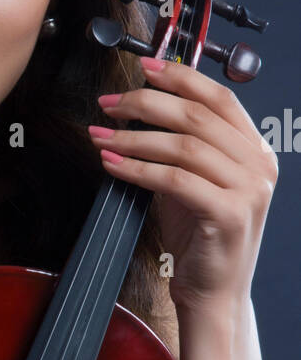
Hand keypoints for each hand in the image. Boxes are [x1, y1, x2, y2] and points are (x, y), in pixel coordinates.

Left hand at [87, 55, 278, 312]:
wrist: (214, 291)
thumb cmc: (202, 237)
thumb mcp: (194, 182)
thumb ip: (181, 147)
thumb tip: (140, 110)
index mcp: (254, 149)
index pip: (219, 97)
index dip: (180, 77)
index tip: (144, 68)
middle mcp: (258, 164)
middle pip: (197, 116)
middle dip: (146, 104)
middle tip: (110, 105)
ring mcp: (248, 189)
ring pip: (184, 146)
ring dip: (134, 138)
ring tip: (102, 136)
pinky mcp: (228, 214)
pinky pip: (176, 180)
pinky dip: (138, 169)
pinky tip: (113, 165)